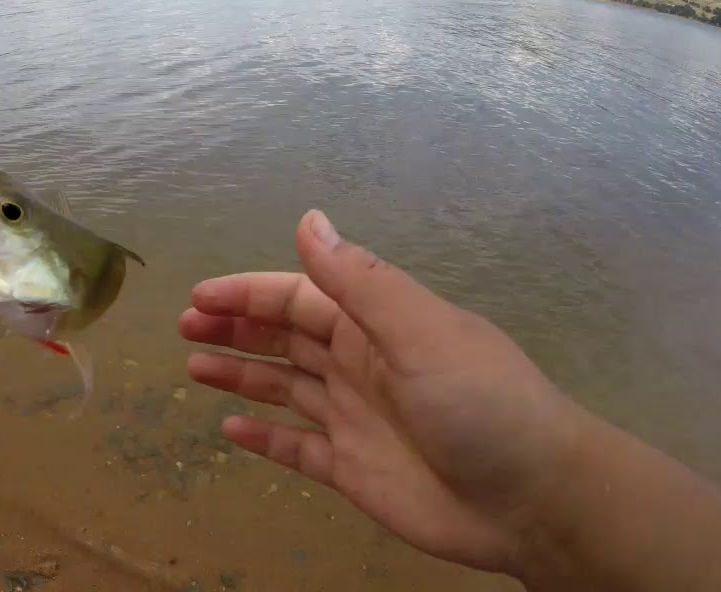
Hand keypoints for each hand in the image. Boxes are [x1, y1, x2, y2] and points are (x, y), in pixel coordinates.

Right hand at [181, 210, 587, 573]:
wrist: (535, 499)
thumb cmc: (481, 403)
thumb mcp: (420, 330)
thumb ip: (360, 281)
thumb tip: (309, 220)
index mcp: (377, 326)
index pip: (299, 298)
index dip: (249, 294)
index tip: (200, 296)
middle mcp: (361, 365)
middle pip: (286, 338)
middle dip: (237, 328)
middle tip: (184, 327)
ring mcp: (356, 419)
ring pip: (286, 388)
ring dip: (242, 374)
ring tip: (193, 367)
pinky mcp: (355, 471)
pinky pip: (298, 449)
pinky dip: (265, 439)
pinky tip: (230, 429)